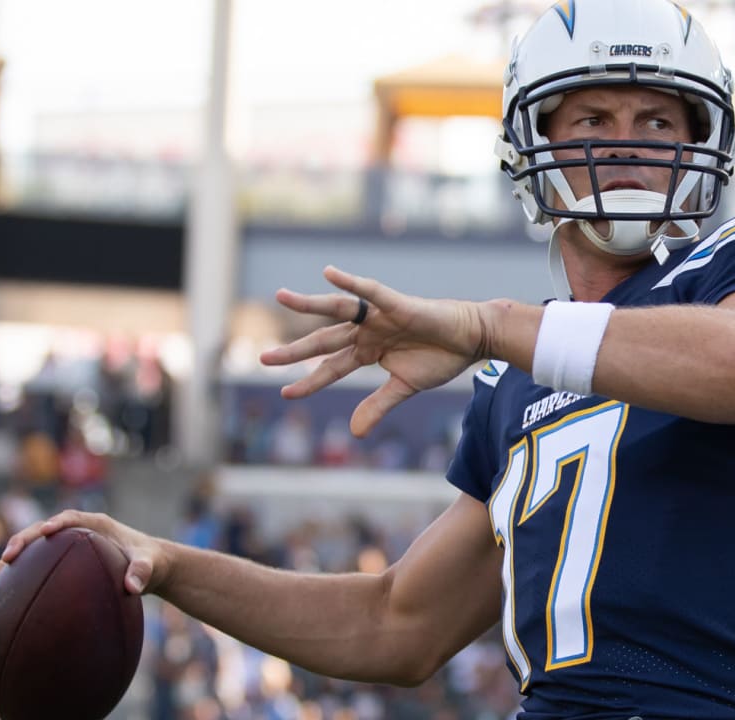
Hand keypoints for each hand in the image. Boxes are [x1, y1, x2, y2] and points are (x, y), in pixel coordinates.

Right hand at [0, 510, 168, 595]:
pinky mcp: (61, 562)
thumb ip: (143, 571)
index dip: (57, 523)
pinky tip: (3, 599)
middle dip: (22, 541)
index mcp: (96, 524)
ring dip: (12, 562)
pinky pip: (36, 568)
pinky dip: (19, 579)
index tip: (46, 531)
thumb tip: (132, 587)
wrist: (150, 566)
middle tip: (7, 558)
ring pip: (33, 550)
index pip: (72, 518)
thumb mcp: (150, 565)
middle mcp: (76, 531)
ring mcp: (66, 546)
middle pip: (42, 531)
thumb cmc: (150, 561)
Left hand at [260, 266, 491, 436]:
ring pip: (337, 309)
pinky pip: (370, 291)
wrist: (471, 339)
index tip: (285, 393)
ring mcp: (378, 316)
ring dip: (309, 304)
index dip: (309, 381)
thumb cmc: (441, 357)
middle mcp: (366, 331)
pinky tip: (329, 274)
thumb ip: (377, 405)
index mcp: (367, 351)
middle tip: (263, 359)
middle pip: (324, 340)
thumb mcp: (405, 388)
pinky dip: (350, 283)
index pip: (331, 368)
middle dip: (295, 351)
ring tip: (282, 297)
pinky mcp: (396, 303)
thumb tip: (353, 433)